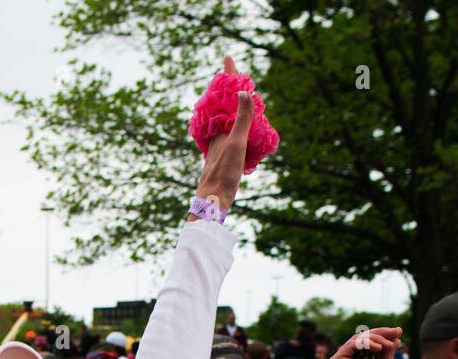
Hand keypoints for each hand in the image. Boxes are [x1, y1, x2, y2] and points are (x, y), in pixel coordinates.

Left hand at [192, 56, 252, 212]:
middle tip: (234, 76)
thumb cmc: (224, 173)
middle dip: (230, 91)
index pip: (225, 95)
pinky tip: (238, 134)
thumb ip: (242, 119)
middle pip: (224, 106)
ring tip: (238, 101)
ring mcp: (219, 145)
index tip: (228, 59)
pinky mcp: (222, 158)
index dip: (228, 77)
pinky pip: (229, 136)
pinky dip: (235, 127)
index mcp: (221, 127)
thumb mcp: (236, 144)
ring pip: (226, 121)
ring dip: (232, 109)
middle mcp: (218, 134)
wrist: (212, 200)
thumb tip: (244, 91)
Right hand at [322, 327, 401, 358]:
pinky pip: (352, 345)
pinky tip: (379, 348)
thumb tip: (395, 341)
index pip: (371, 342)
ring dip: (376, 338)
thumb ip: (385, 358)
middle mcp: (348, 357)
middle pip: (365, 337)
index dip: (384, 336)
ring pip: (359, 339)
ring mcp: (341, 358)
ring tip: (389, 344)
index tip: (399, 333)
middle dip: (382, 332)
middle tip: (397, 331)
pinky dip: (366, 343)